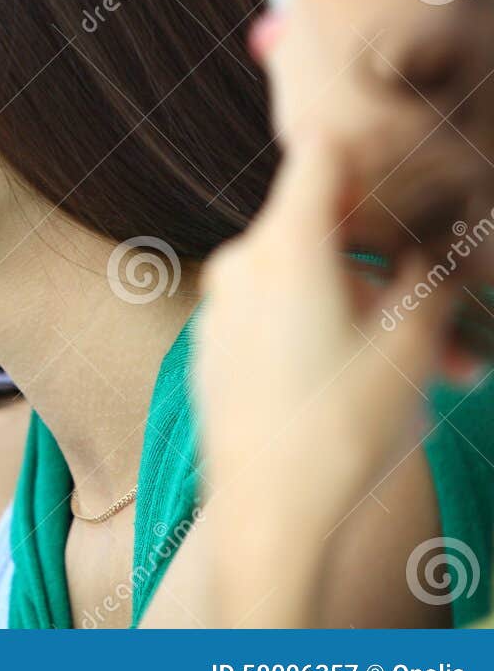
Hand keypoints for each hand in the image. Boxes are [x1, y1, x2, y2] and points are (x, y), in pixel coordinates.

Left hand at [195, 130, 454, 622]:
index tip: (411, 176)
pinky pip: (278, 321)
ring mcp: (221, 307)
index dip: (371, 156)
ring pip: (309, 286)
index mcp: (284, 245)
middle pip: (325, 234)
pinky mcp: (215, 347)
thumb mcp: (412, 345)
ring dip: (373, 312)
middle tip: (455, 315)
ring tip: (440, 368)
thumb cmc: (342, 427)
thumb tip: (445, 243)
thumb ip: (432, 276)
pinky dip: (328, 335)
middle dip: (396, 266)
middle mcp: (241, 264)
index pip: (323, 157)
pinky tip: (376, 381)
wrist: (268, 514)